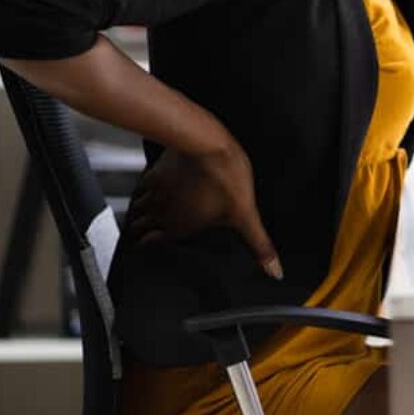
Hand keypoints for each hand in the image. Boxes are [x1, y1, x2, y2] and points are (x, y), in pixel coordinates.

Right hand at [125, 141, 283, 279]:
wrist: (205, 142)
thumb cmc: (225, 178)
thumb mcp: (245, 215)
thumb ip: (258, 245)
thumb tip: (274, 271)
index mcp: (178, 227)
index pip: (150, 244)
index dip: (147, 248)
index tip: (146, 251)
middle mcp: (161, 212)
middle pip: (139, 227)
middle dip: (139, 233)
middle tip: (140, 237)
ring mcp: (156, 191)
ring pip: (138, 208)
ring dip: (140, 214)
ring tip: (142, 217)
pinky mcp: (156, 170)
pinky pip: (142, 186)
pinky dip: (144, 191)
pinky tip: (150, 189)